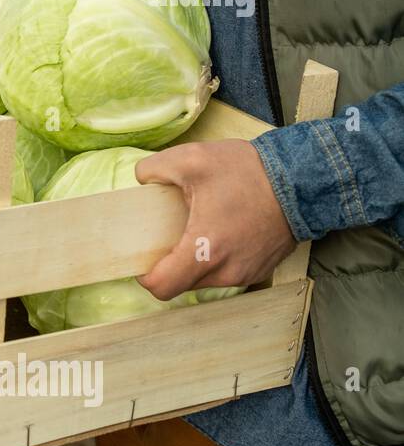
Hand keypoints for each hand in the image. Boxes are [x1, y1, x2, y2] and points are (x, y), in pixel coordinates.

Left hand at [135, 140, 296, 300]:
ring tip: (197, 228)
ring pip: (204, 279)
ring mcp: (247, 273)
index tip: (144, 255)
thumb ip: (153, 168)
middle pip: (181, 283)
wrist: (304, 179)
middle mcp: (227, 271)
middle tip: (169, 234)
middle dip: (170, 263)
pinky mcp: (261, 269)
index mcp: (205, 251)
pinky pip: (226, 272)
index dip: (146, 275)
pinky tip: (220, 231)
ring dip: (194, 261)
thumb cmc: (248, 171)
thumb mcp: (191, 158)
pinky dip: (217, 259)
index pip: (162, 287)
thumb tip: (141, 180)